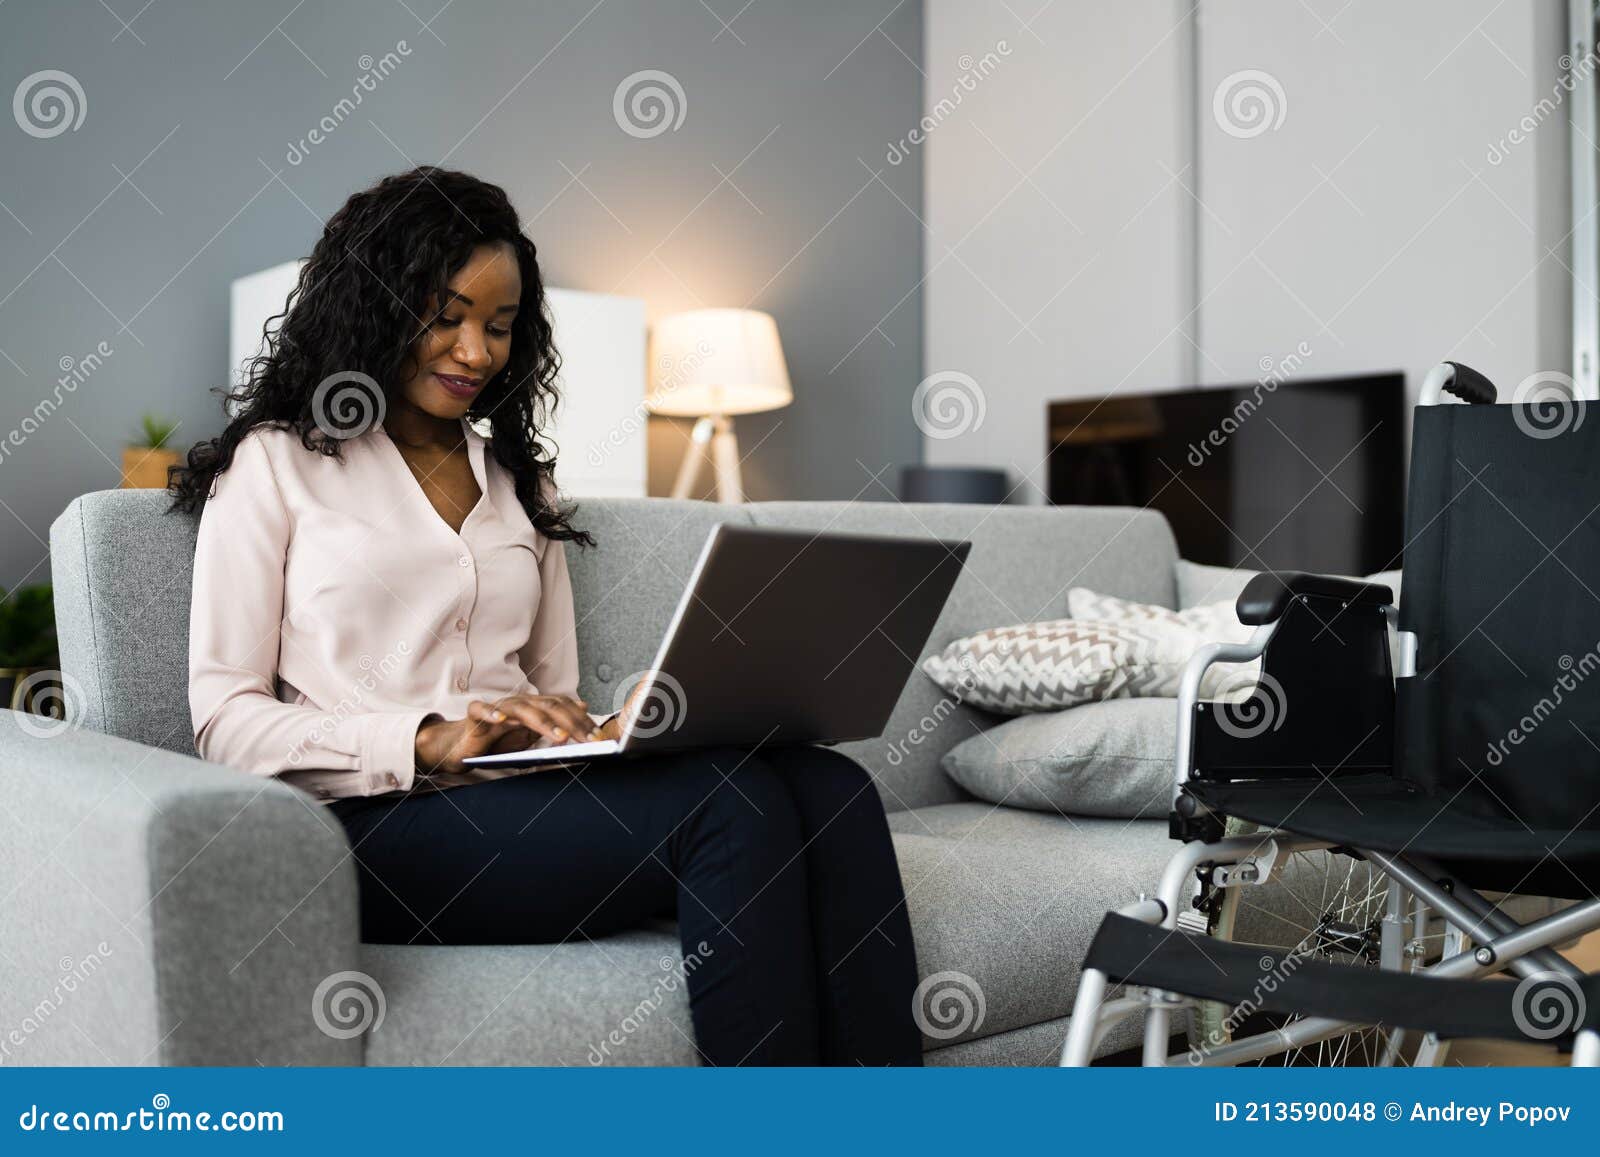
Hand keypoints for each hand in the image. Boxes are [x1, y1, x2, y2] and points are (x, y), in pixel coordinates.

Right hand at [414, 694, 598, 776]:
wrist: (463, 746)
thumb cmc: (499, 742)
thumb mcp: (531, 737)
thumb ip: (554, 724)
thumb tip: (583, 708)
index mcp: (535, 707)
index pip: (564, 708)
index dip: (582, 721)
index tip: (600, 739)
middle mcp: (519, 703)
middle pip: (549, 707)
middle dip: (572, 724)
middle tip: (590, 741)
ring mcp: (497, 707)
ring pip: (521, 708)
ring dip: (542, 723)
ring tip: (560, 737)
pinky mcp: (474, 715)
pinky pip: (481, 710)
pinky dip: (491, 713)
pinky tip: (502, 721)